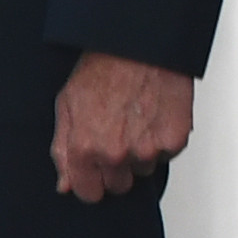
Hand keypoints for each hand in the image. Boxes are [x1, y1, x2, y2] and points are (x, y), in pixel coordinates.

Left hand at [53, 51, 197, 204]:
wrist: (139, 44)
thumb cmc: (102, 68)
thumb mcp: (67, 105)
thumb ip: (63, 150)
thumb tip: (66, 185)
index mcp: (84, 148)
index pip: (89, 193)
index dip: (92, 180)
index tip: (96, 168)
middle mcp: (115, 154)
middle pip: (119, 186)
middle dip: (117, 168)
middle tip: (118, 135)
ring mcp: (147, 149)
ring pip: (144, 170)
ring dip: (141, 152)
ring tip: (136, 120)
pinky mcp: (175, 140)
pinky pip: (167, 154)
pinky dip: (162, 140)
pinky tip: (153, 115)